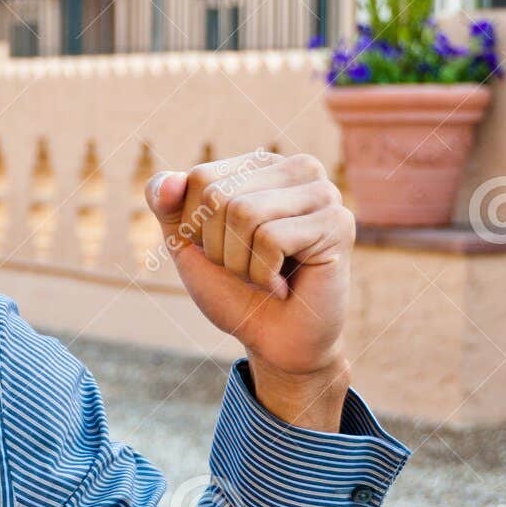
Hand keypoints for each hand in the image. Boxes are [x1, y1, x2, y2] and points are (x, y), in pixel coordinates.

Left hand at [146, 151, 353, 429]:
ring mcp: (324, 193)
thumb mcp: (186, 243)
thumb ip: (166, 205)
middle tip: (246, 269)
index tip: (223, 249)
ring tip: (265, 276)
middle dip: (218, 247)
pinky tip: (283, 285)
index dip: (195, 227)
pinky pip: (271, 238)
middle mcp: (298, 168)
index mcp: (262, 166)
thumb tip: (169, 181)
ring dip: (239, 262)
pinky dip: (263, 274)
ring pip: (244, 213)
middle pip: (219, 195)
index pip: (199, 178)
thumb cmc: (232, 288)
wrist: (272, 340)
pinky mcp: (338, 223)